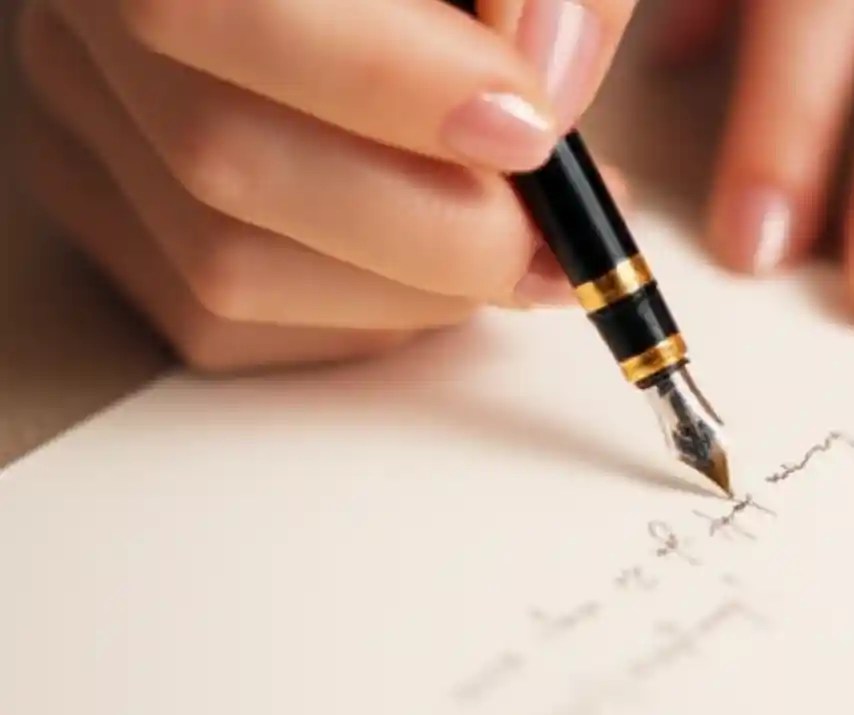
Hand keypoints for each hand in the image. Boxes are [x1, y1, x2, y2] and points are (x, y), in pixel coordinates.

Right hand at [13, 0, 636, 370]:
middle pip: (224, 160)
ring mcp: (85, 128)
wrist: (345, 14)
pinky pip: (228, 324)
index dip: (385, 84)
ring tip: (509, 244)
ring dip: (409, 289)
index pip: (222, 9)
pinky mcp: (109, 221)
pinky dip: (362, 318)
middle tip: (547, 232)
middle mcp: (91, 19)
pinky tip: (424, 264)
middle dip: (430, 226)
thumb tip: (542, 91)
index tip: (531, 132)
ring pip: (228, 268)